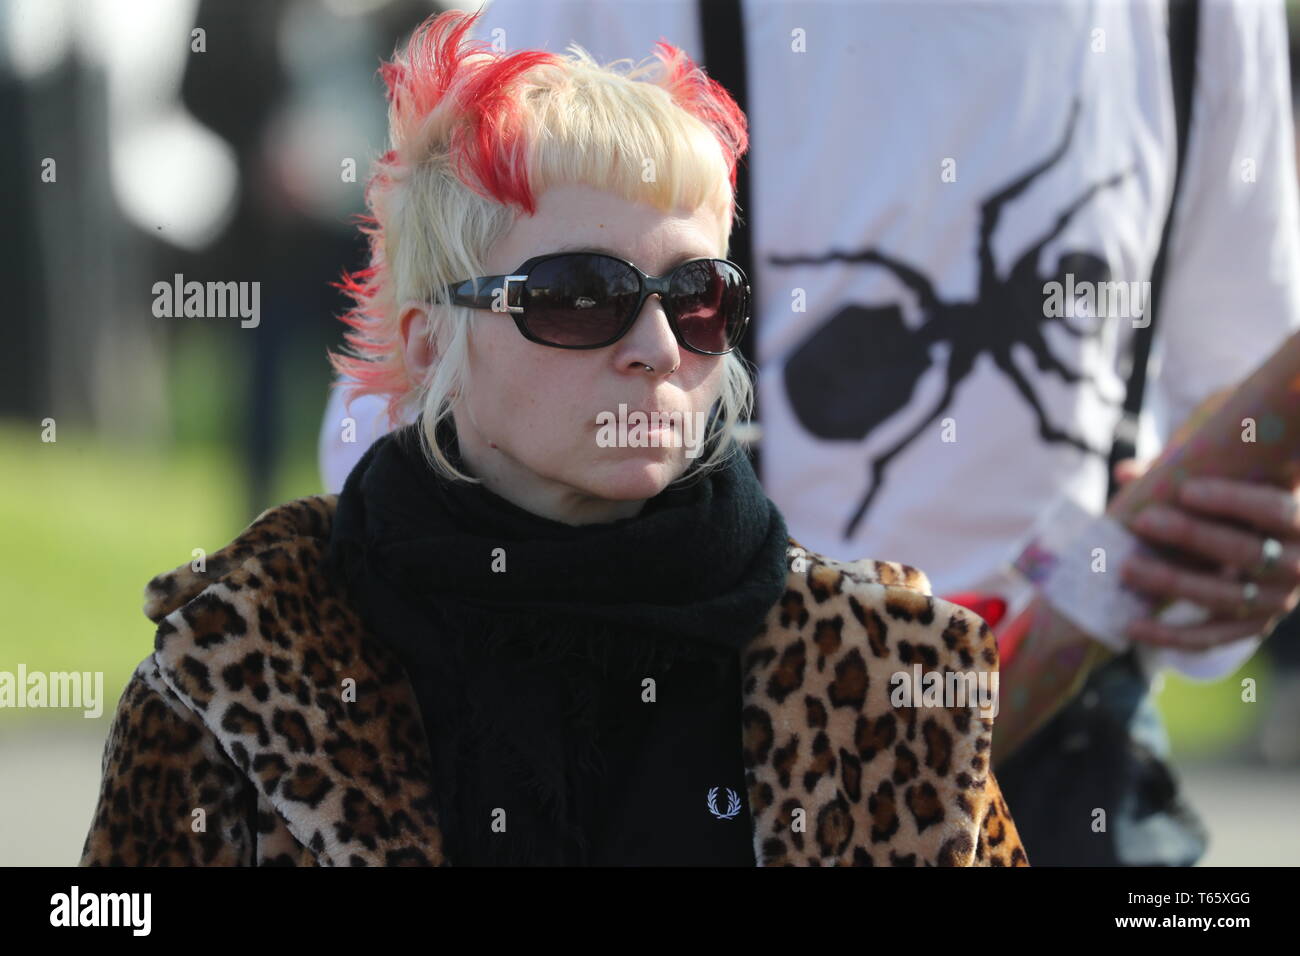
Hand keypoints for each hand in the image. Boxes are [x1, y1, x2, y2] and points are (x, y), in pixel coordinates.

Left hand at [1113, 458, 1299, 650]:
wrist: (1261, 548)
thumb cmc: (1233, 504)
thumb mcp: (1222, 484)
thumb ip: (1182, 472)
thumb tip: (1124, 472)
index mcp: (1298, 523)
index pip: (1275, 510)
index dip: (1232, 500)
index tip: (1185, 490)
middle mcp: (1296, 566)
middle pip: (1246, 552)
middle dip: (1192, 535)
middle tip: (1142, 520)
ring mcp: (1274, 602)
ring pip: (1224, 597)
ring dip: (1172, 581)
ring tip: (1126, 566)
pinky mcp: (1249, 629)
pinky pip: (1209, 638)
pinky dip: (1168, 635)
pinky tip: (1130, 626)